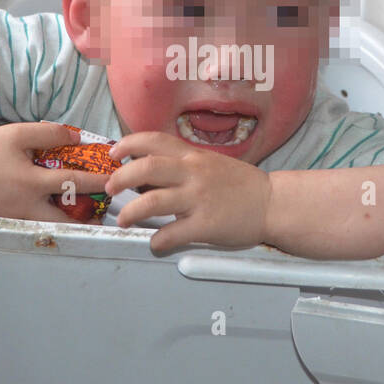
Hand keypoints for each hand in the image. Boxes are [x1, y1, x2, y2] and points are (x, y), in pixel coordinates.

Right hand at [0, 122, 111, 223]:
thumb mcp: (17, 133)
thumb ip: (49, 134)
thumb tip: (78, 138)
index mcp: (30, 183)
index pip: (73, 183)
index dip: (96, 181)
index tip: (113, 180)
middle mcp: (25, 206)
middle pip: (65, 221)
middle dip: (86, 221)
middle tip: (103, 215)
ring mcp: (15, 217)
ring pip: (50, 226)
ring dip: (68, 222)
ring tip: (86, 216)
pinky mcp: (6, 221)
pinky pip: (34, 224)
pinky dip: (48, 220)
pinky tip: (57, 213)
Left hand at [104, 131, 272, 255]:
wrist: (273, 203)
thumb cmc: (241, 184)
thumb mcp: (210, 163)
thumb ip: (182, 164)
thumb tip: (148, 172)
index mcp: (193, 156)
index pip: (153, 140)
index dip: (128, 145)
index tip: (114, 154)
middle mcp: (193, 173)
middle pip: (145, 168)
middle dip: (120, 179)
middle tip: (111, 189)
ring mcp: (198, 199)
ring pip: (152, 201)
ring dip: (130, 212)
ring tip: (123, 219)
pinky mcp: (206, 225)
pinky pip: (172, 233)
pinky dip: (157, 241)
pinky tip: (156, 243)